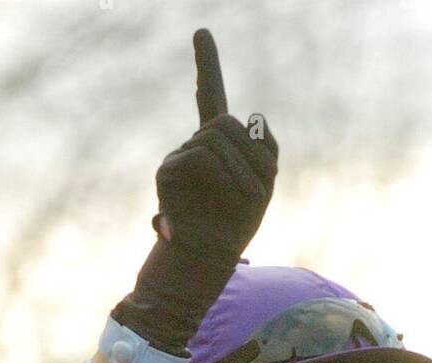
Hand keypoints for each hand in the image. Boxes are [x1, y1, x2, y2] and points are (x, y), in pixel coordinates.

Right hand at [151, 29, 276, 261]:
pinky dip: (225, 175)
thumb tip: (251, 117)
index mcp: (217, 144)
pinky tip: (227, 200)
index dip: (207, 65)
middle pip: (225, 121)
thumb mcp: (264, 184)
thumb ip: (264, 147)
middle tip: (260, 192)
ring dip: (241, 170)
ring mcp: (179, 156)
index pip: (211, 96)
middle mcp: (194, 144)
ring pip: (216, 136)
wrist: (208, 260)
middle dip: (251, 154)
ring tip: (246, 201)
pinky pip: (202, 155)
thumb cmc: (236, 226)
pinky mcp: (167, 170)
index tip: (200, 33)